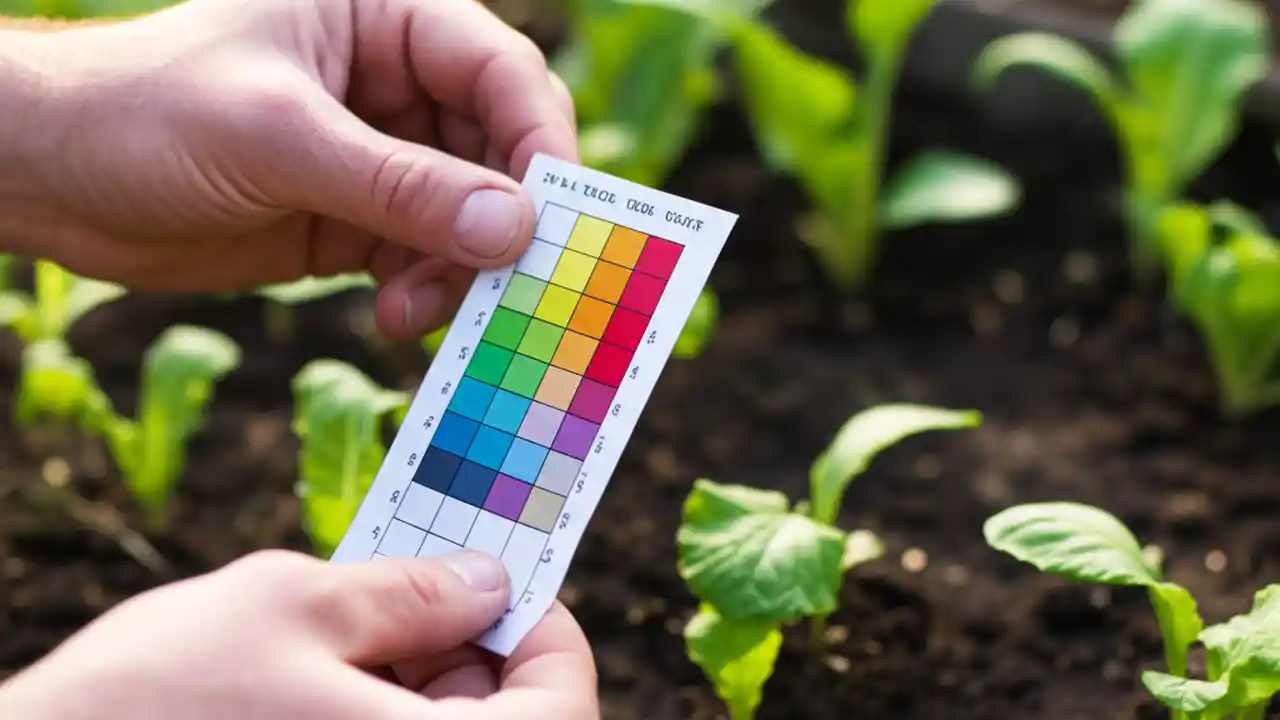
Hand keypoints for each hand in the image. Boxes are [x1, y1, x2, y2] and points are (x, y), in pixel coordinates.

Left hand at [0, 0, 576, 337]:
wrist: (52, 180)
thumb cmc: (145, 114)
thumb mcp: (278, 138)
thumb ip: (399, 184)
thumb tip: (514, 228)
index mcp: (386, 20)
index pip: (499, 72)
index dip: (539, 143)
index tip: (550, 219)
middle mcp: (397, 84)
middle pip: (500, 150)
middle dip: (503, 221)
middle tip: (505, 285)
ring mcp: (382, 156)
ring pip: (471, 216)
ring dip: (461, 271)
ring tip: (416, 313)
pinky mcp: (360, 219)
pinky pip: (428, 258)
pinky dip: (428, 293)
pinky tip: (395, 319)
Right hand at [0, 550, 597, 718]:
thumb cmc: (154, 701)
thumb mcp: (295, 608)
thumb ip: (411, 592)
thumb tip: (488, 580)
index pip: (563, 703)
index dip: (544, 630)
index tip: (503, 582)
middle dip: (477, 653)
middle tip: (423, 590)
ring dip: (425, 684)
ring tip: (357, 629)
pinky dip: (381, 715)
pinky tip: (327, 678)